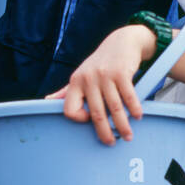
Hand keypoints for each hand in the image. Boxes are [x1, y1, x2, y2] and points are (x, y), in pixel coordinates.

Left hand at [44, 24, 153, 145]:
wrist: (121, 42)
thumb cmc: (99, 64)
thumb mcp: (80, 75)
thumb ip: (65, 91)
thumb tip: (47, 101)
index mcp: (75, 82)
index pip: (70, 109)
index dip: (79, 118)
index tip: (90, 120)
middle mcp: (88, 79)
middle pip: (95, 114)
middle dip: (104, 132)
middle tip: (111, 143)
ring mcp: (105, 76)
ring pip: (113, 108)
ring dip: (123, 125)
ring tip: (127, 136)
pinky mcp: (121, 73)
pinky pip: (128, 97)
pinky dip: (134, 109)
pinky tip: (137, 116)